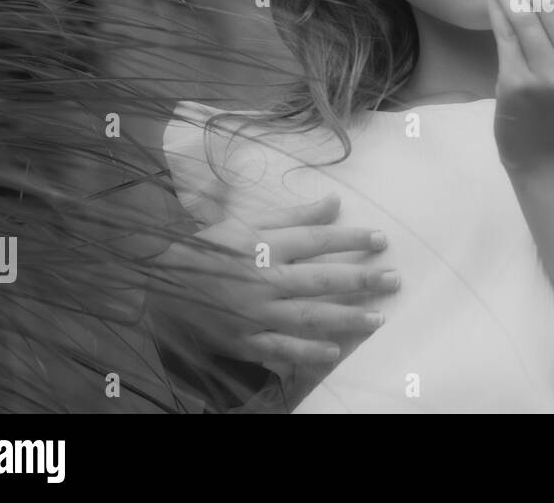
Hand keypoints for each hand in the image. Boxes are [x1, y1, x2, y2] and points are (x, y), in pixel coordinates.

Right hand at [151, 196, 398, 372]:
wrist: (158, 282)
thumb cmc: (208, 247)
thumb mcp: (247, 222)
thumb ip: (293, 214)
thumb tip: (333, 202)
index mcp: (264, 246)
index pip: (317, 241)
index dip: (352, 240)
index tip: (382, 241)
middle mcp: (264, 279)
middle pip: (321, 280)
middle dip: (362, 280)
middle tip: (395, 280)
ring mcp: (255, 312)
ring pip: (308, 316)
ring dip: (346, 317)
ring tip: (379, 318)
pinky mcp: (244, 339)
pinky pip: (279, 348)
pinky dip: (306, 351)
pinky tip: (334, 351)